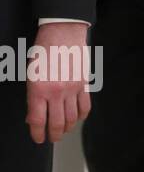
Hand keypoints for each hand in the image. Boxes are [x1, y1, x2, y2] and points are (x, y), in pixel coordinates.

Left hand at [26, 21, 92, 144]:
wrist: (63, 33)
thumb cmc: (44, 50)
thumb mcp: (31, 74)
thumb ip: (33, 97)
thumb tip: (34, 115)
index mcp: (38, 89)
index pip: (38, 121)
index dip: (38, 134)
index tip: (38, 138)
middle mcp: (56, 92)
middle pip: (56, 123)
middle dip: (54, 135)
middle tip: (52, 138)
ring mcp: (72, 88)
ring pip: (72, 117)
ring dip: (67, 128)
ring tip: (64, 131)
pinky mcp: (84, 84)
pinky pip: (85, 106)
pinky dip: (81, 116)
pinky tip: (77, 118)